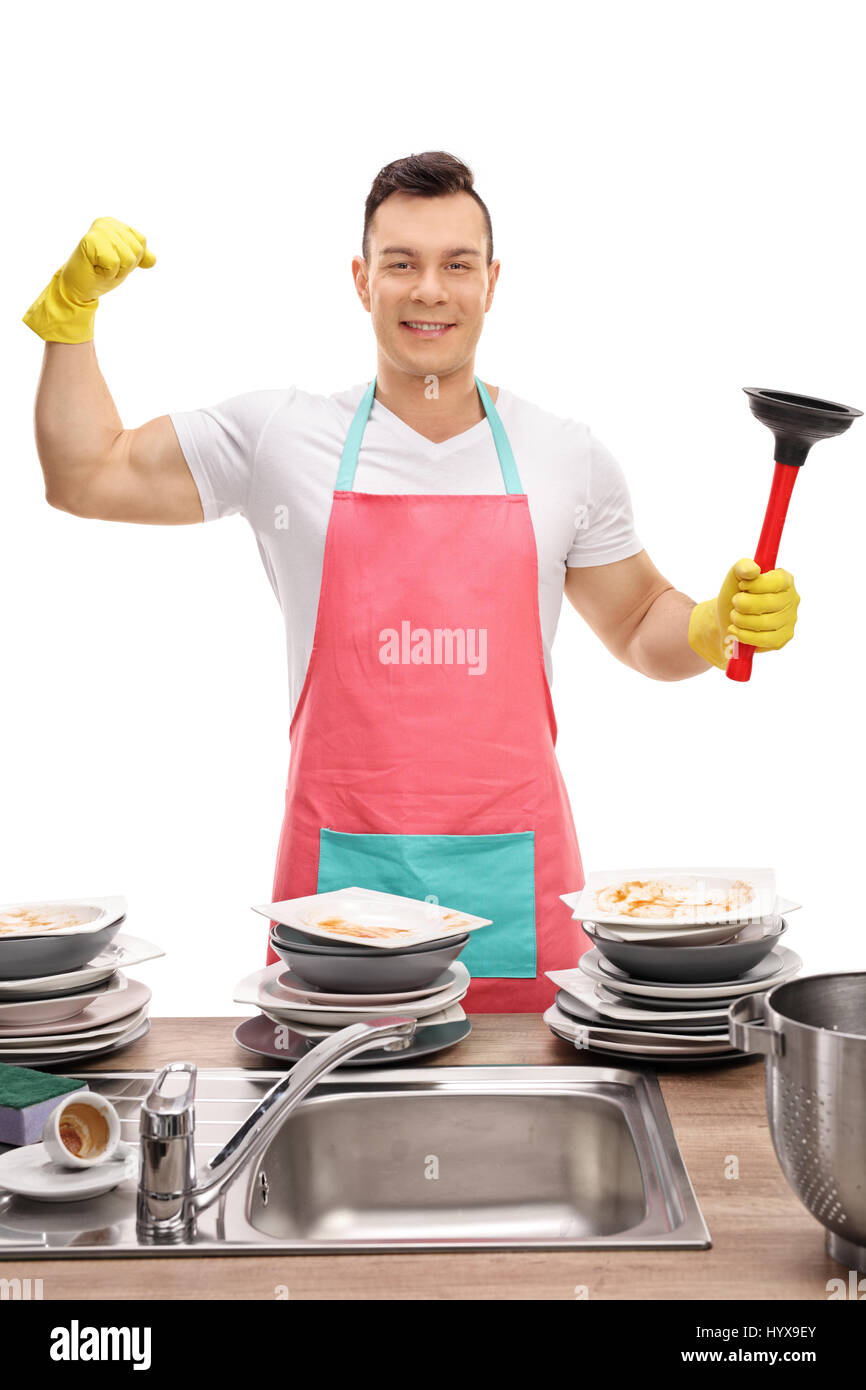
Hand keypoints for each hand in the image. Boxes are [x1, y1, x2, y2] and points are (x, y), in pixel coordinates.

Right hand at [22, 217, 155, 343]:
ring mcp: (98, 230)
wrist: (78, 287)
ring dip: (116, 271)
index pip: (141, 243)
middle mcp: (107, 222)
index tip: (114, 261)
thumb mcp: (124, 264)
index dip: (132, 259)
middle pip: (136, 250)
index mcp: (116, 224)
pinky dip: (108, 273)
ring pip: (128, 258)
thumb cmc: (99, 274)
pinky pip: (114, 263)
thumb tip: (153, 260)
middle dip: (124, 266)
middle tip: (106, 266)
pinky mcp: (90, 240)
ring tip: (100, 267)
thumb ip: (140, 257)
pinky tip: (95, 268)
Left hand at [688, 558, 799, 669]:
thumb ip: (743, 566)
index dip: (755, 585)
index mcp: (785, 580)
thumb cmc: (736, 593)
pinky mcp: (782, 639)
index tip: (741, 586)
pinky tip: (734, 630)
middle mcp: (792, 600)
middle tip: (735, 602)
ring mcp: (789, 621)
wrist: (727, 619)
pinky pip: (763, 640)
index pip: (777, 582)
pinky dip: (744, 635)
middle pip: (768, 603)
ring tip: (733, 616)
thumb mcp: (735, 576)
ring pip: (764, 623)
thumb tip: (754, 570)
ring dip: (740, 619)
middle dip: (743, 603)